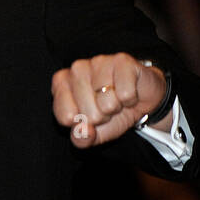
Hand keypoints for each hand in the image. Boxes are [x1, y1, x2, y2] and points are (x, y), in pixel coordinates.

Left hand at [51, 53, 166, 147]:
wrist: (139, 99)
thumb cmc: (109, 113)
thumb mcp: (93, 133)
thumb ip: (81, 138)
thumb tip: (84, 131)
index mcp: (60, 83)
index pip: (66, 117)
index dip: (84, 123)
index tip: (90, 114)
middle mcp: (76, 69)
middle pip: (88, 113)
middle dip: (102, 116)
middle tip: (107, 107)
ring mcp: (98, 61)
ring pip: (107, 103)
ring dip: (116, 107)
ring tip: (117, 98)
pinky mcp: (122, 60)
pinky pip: (126, 94)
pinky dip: (131, 99)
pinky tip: (129, 91)